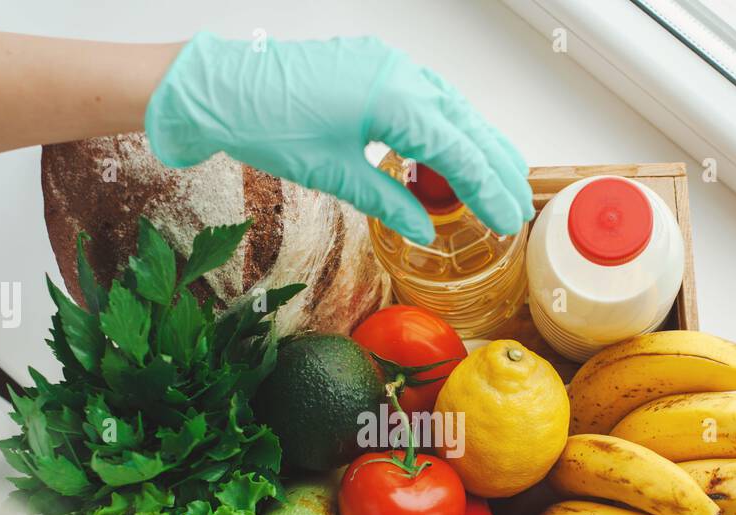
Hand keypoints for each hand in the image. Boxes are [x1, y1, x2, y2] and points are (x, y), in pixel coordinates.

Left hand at [144, 34, 532, 243]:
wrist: (218, 89)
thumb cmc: (266, 124)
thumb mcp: (332, 174)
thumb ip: (386, 200)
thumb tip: (424, 231)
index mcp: (395, 98)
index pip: (458, 150)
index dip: (486, 188)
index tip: (505, 218)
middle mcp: (399, 73)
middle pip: (466, 124)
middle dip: (496, 166)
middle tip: (517, 204)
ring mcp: (387, 63)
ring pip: (450, 107)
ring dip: (478, 143)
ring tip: (500, 177)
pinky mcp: (371, 64)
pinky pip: (425, 94)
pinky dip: (447, 124)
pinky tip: (453, 148)